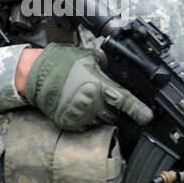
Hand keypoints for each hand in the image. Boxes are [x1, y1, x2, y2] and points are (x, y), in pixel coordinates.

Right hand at [23, 44, 152, 131]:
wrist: (36, 75)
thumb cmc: (61, 63)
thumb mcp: (88, 56)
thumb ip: (104, 63)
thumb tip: (112, 64)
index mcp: (100, 86)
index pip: (126, 101)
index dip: (139, 110)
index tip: (147, 117)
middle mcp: (94, 103)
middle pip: (115, 113)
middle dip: (113, 107)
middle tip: (103, 95)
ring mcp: (82, 115)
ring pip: (102, 120)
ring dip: (101, 113)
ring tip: (89, 99)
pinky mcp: (71, 123)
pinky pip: (87, 125)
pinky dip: (87, 118)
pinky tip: (80, 106)